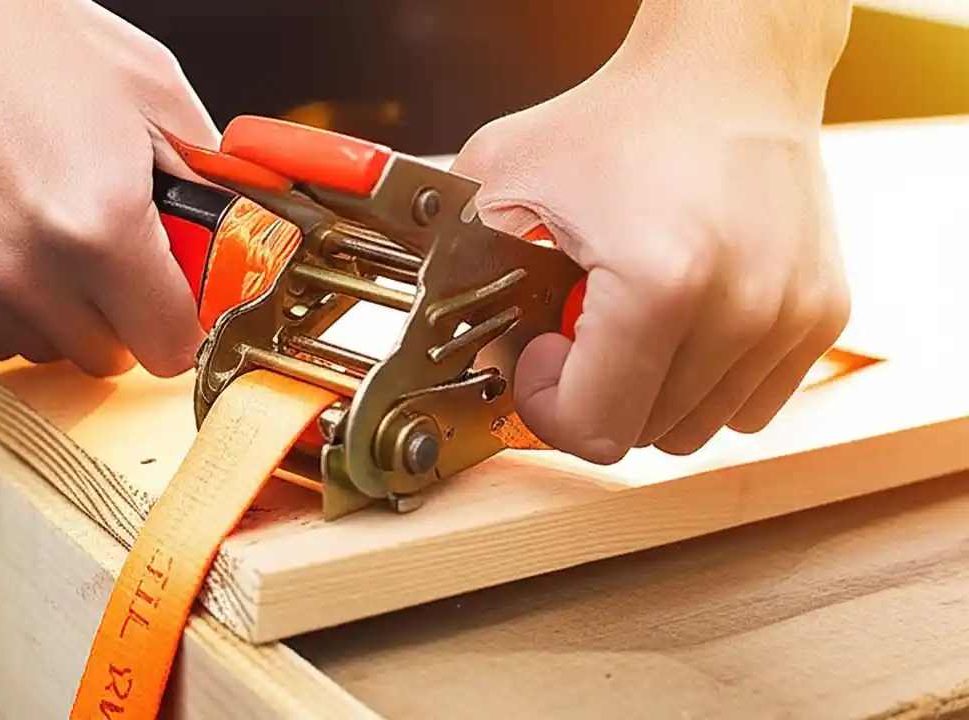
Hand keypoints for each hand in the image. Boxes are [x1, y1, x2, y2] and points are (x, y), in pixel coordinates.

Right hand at [0, 0, 217, 375]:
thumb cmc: (36, 40)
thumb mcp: (158, 99)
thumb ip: (210, 188)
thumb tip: (237, 246)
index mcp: (100, 226)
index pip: (168, 349)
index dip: (180, 323)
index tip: (175, 301)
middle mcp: (23, 266)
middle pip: (105, 357)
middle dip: (122, 316)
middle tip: (114, 256)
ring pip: (40, 349)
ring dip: (58, 312)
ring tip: (49, 234)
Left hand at [451, 59, 850, 463]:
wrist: (727, 70)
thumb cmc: (621, 119)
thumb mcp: (504, 175)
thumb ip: (459, 263)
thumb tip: (458, 343)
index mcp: (658, 284)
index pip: (594, 429)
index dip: (548, 404)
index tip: (544, 353)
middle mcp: (739, 309)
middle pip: (642, 433)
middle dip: (594, 395)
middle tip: (580, 332)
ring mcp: (789, 317)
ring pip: (696, 428)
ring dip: (650, 394)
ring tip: (631, 322)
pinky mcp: (821, 315)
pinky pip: (750, 406)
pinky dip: (707, 385)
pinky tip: (683, 326)